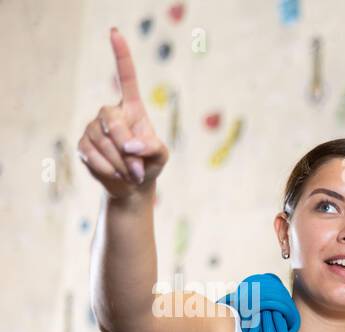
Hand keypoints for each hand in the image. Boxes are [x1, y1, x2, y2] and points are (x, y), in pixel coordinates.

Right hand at [77, 27, 169, 197]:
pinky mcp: (83, 144)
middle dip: (125, 145)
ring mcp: (93, 127)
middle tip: (138, 167)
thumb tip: (131, 145)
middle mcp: (110, 113)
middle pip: (111, 121)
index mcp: (132, 108)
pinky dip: (109, 169)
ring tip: (131, 172)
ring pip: (102, 142)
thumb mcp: (161, 156)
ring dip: (121, 163)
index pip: (126, 77)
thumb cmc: (150, 164)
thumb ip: (152, 147)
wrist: (132, 185)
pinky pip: (93, 155)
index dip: (121, 55)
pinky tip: (117, 174)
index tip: (115, 32)